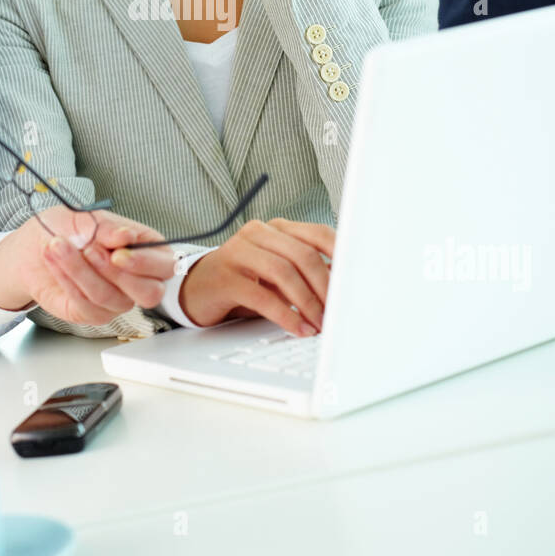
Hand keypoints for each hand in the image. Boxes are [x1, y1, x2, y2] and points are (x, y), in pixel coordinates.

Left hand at [0, 205, 175, 325]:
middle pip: (149, 293)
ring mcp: (117, 300)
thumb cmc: (68, 228)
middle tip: (89, 250)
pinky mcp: (94, 313)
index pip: (164, 265)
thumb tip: (126, 236)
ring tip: (58, 245)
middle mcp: (138, 279)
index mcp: (148, 250)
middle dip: (117, 274)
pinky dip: (68, 280)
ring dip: (81, 270)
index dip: (145, 263)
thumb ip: (107, 229)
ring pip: (109, 297)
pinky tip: (54, 260)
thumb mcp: (86, 218)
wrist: (35, 246)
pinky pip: (86, 304)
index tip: (117, 252)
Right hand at [178, 218, 334, 331]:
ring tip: (320, 324)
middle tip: (339, 312)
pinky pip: (261, 296)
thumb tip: (344, 287)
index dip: (341, 256)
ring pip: (283, 272)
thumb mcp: (277, 271)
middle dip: (326, 286)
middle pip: (303, 254)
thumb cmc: (246, 279)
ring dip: (308, 302)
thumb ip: (306, 272)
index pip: (318, 233)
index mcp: (277, 227)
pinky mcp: (225, 277)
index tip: (356, 282)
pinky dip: (285, 315)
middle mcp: (258, 233)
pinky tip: (297, 328)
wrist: (198, 288)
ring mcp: (239, 252)